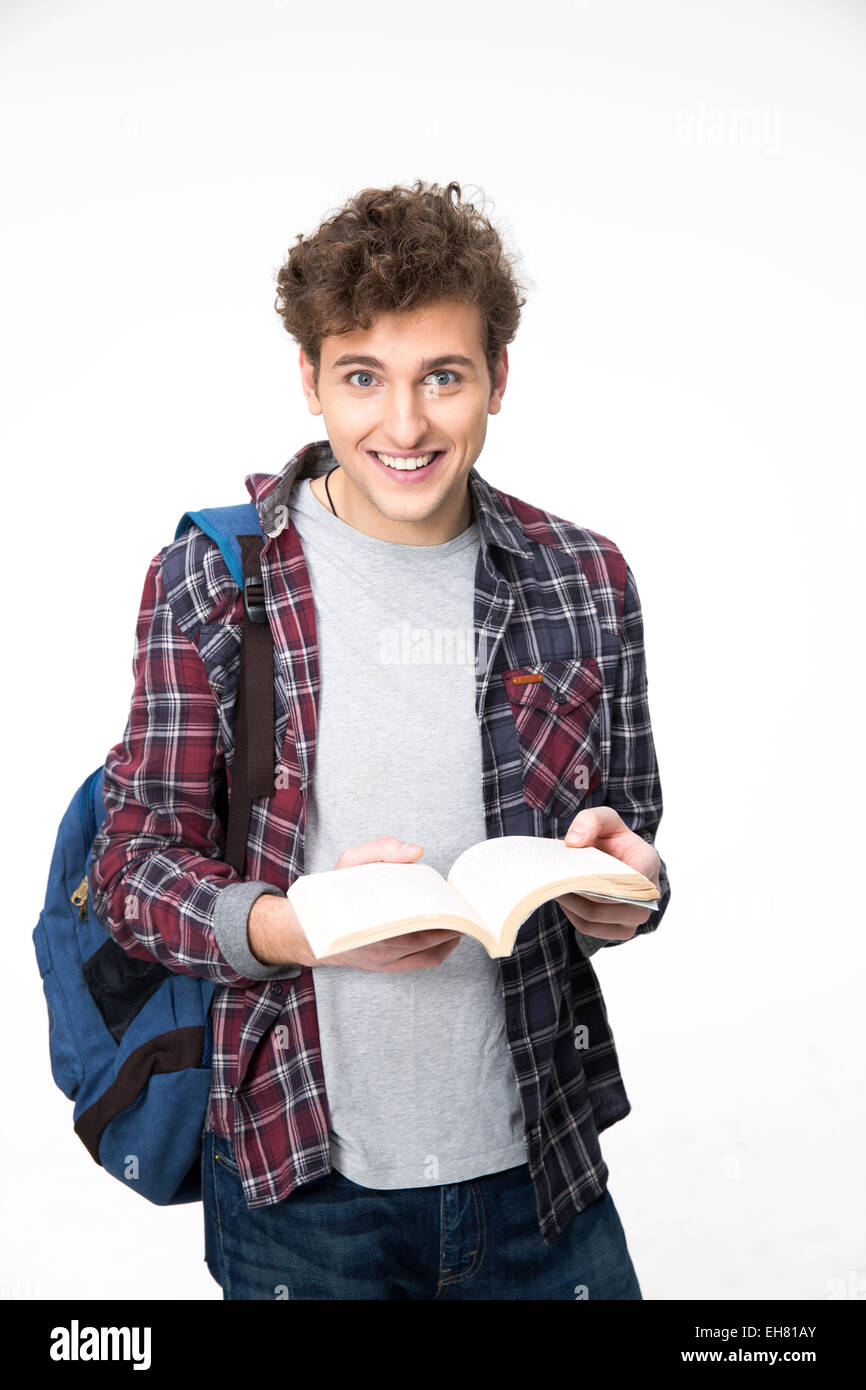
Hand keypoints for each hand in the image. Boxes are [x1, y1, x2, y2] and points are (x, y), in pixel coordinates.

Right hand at [319, 836, 462, 973]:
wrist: (307, 929)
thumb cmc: (331, 893)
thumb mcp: (350, 861)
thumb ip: (382, 849)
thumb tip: (416, 852)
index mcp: (371, 919)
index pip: (418, 919)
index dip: (443, 910)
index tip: (456, 896)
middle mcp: (379, 945)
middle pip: (429, 938)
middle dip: (453, 923)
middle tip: (466, 906)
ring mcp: (384, 960)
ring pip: (430, 954)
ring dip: (452, 938)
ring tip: (463, 918)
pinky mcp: (387, 968)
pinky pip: (424, 963)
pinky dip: (442, 951)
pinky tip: (450, 936)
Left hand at [554, 807, 659, 943]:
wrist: (617, 860)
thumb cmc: (612, 840)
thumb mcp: (603, 819)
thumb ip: (590, 820)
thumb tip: (574, 842)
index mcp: (648, 862)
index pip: (627, 877)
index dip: (598, 877)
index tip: (574, 869)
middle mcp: (650, 894)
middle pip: (608, 902)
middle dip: (579, 891)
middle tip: (556, 879)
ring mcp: (638, 915)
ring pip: (596, 918)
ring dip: (571, 904)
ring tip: (556, 887)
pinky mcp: (623, 929)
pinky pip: (591, 929)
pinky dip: (573, 916)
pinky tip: (565, 900)